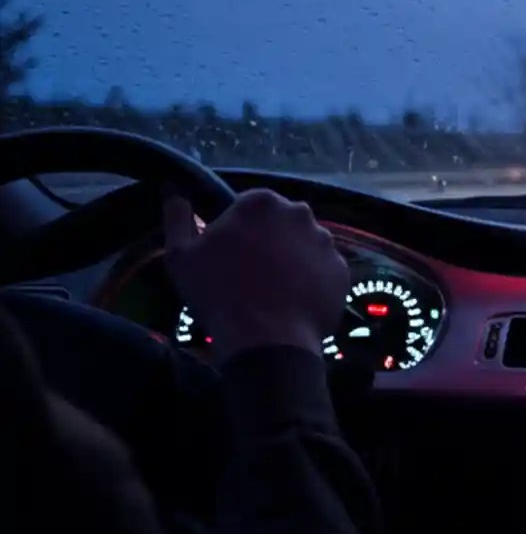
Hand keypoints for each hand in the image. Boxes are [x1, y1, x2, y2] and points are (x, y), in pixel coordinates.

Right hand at [164, 189, 348, 361]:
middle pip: (281, 224)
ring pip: (304, 247)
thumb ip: (177, 217)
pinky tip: (293, 302)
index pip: (250, 207)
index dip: (238, 229)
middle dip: (269, 241)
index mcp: (262, 202)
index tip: (231, 253)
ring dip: (292, 261)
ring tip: (274, 291)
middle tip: (252, 274)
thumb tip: (174, 193)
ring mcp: (326, 243)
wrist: (266, 340)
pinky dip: (312, 282)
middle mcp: (301, 214)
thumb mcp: (180, 255)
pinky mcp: (342, 271)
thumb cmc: (218, 293)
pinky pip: (323, 272)